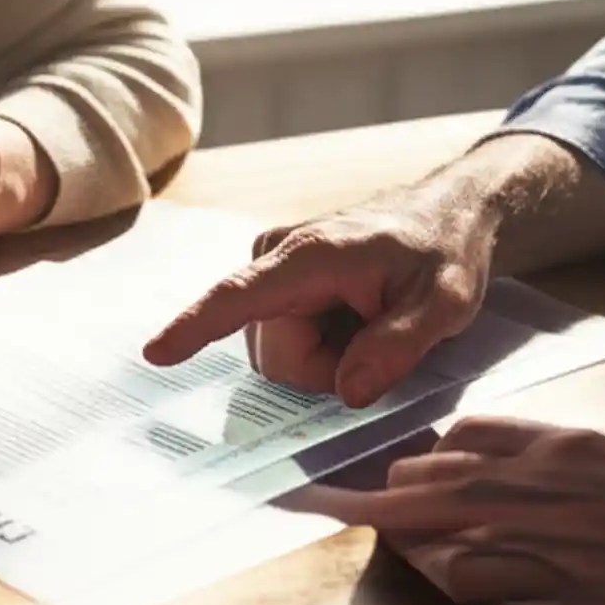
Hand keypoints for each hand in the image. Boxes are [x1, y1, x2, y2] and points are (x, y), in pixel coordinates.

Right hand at [143, 181, 497, 407]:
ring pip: (274, 351)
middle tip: (378, 346)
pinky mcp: (274, 278)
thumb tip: (348, 391)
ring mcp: (272, 264)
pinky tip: (351, 321)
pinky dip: (316, 345)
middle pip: (272, 353)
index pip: (240, 297)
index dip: (196, 327)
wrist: (448, 213)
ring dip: (321, 359)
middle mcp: (278, 253)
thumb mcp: (446, 302)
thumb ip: (399, 345)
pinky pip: (278, 337)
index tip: (156, 353)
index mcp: (312, 255)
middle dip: (322, 371)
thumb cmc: (446, 251)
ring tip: (367, 325)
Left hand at [289, 416, 604, 604]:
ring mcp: (560, 557)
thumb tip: (466, 458)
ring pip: (451, 558)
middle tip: (363, 521)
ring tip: (404, 572)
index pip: (455, 441)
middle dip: (390, 511)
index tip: (384, 477)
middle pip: (432, 495)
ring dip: (417, 569)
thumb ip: (538, 457)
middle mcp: (545, 495)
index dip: (412, 463)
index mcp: (558, 449)